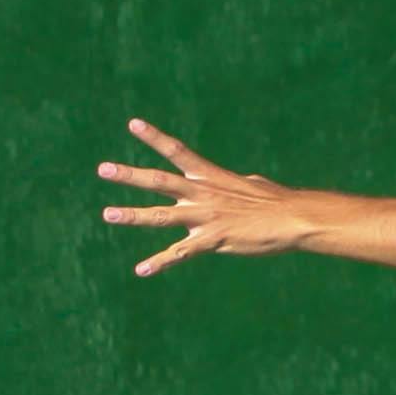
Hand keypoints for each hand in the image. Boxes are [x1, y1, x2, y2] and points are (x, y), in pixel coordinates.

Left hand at [95, 119, 304, 273]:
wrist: (292, 218)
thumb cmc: (274, 201)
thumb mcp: (249, 184)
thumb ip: (229, 183)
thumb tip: (231, 182)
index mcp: (210, 176)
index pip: (176, 151)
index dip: (154, 137)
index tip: (132, 123)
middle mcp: (202, 193)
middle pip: (159, 181)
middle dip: (129, 175)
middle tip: (103, 169)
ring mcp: (205, 217)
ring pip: (160, 215)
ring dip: (132, 215)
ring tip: (107, 214)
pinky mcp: (212, 240)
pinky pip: (180, 253)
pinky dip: (159, 262)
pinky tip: (142, 270)